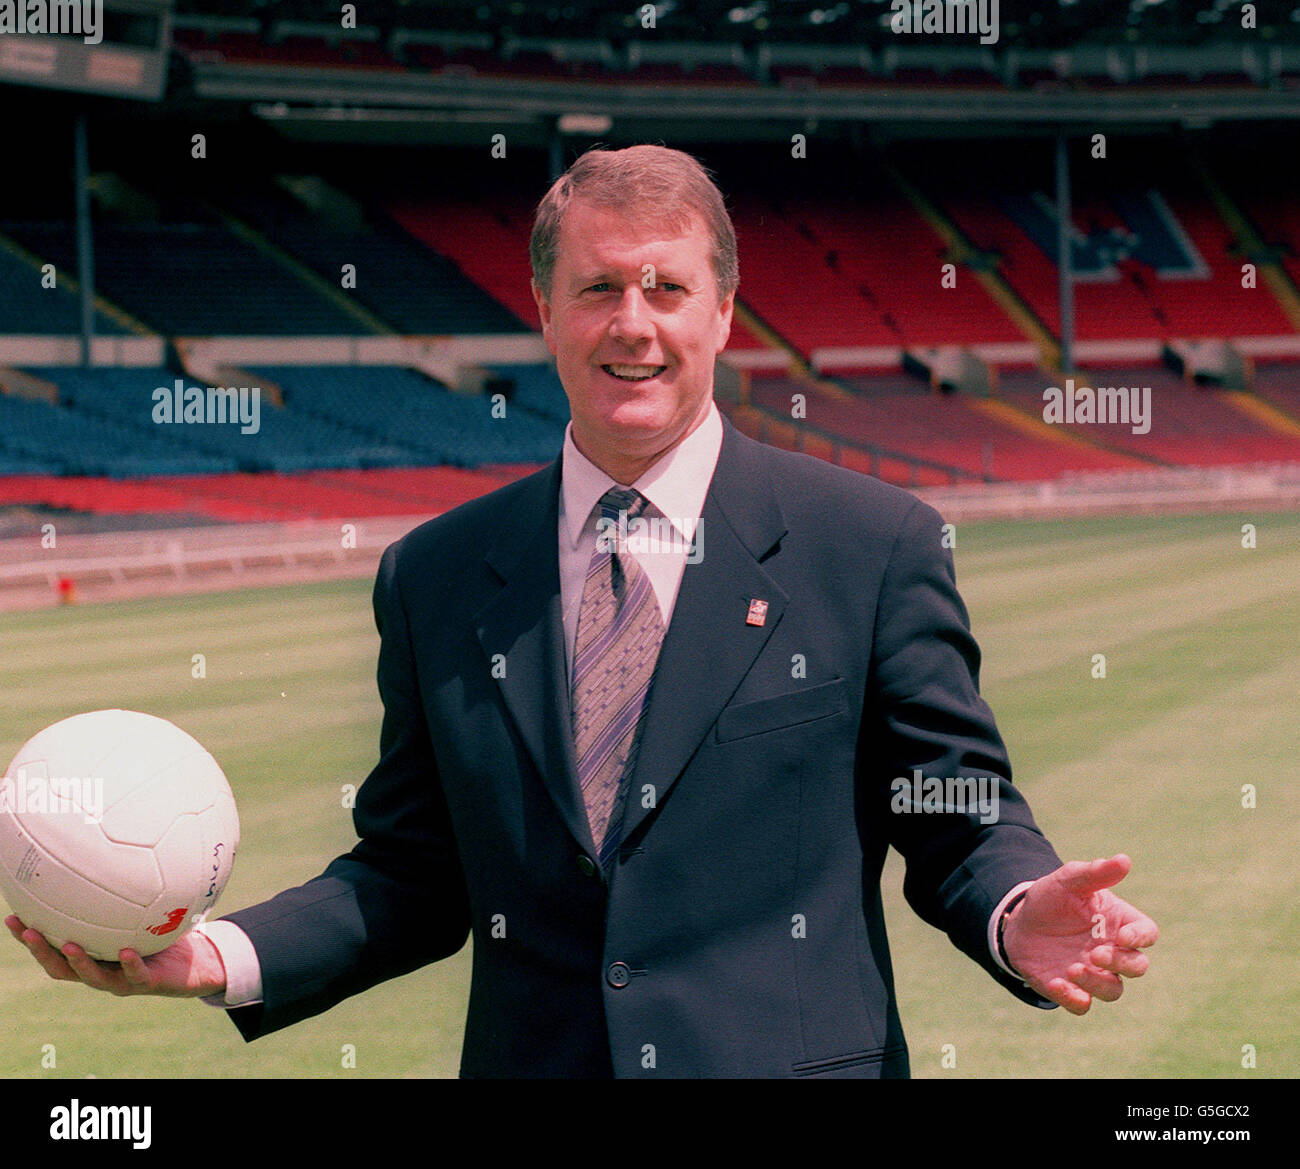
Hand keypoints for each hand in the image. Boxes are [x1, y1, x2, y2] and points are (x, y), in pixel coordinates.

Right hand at [5, 915, 227, 998]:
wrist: (192, 965)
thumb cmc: (159, 937)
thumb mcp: (138, 912)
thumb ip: (119, 894)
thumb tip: (105, 854)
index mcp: (90, 956)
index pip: (51, 949)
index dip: (28, 938)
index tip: (10, 916)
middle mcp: (100, 971)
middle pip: (60, 968)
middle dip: (41, 951)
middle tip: (26, 931)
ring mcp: (121, 980)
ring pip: (93, 977)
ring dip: (79, 962)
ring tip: (70, 945)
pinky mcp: (146, 982)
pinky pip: (136, 974)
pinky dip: (130, 964)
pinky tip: (126, 952)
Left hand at [1001, 855, 1156, 1015]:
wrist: (1019, 920)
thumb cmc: (1052, 898)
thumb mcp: (1069, 880)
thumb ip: (1095, 873)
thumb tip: (1124, 860)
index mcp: (1119, 923)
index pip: (1147, 933)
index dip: (1141, 937)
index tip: (1122, 936)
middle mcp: (1113, 951)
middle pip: (1138, 966)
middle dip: (1122, 963)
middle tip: (1096, 953)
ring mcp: (1094, 972)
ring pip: (1113, 990)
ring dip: (1098, 983)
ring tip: (1073, 969)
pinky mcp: (1071, 989)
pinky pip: (1082, 1004)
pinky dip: (1074, 999)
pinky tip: (1056, 983)